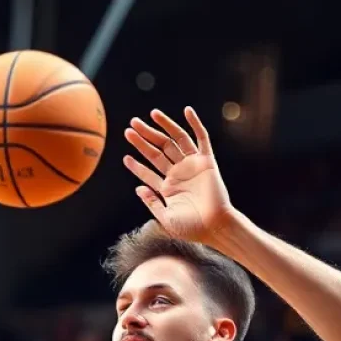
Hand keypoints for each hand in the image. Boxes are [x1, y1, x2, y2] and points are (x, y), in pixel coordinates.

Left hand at [122, 106, 232, 243]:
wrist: (215, 227)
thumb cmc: (191, 228)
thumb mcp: (165, 218)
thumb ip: (151, 203)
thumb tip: (137, 188)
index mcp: (167, 188)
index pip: (148, 172)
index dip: (136, 165)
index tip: (125, 157)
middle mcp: (178, 173)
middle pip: (158, 150)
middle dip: (144, 138)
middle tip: (130, 127)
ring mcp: (192, 165)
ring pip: (175, 140)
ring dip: (163, 127)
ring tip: (149, 115)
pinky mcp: (207, 161)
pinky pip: (201, 138)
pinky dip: (195, 124)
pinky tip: (187, 111)